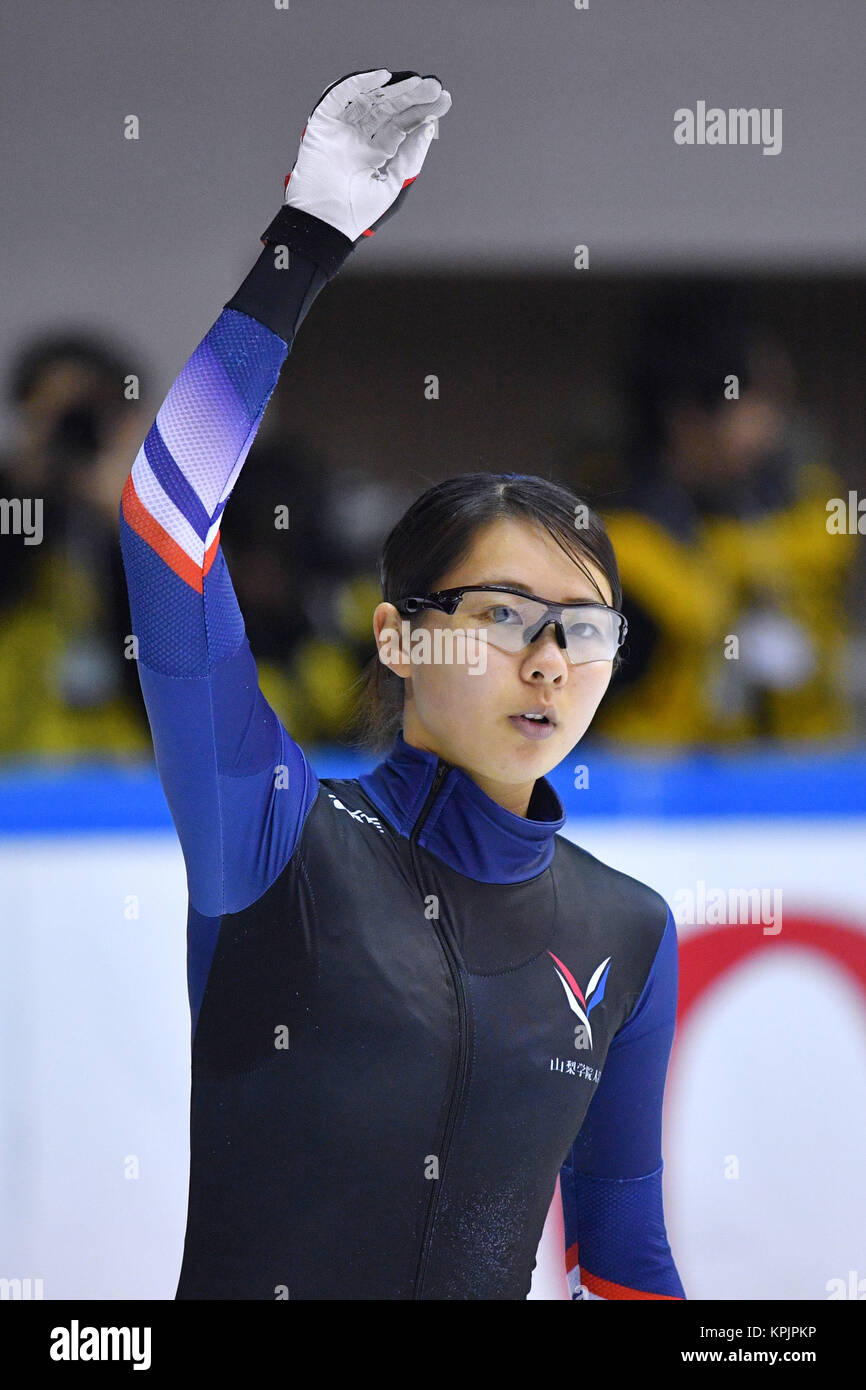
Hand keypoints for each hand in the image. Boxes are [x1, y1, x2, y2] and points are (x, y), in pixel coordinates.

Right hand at [283, 68, 451, 241]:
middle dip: (411, 96)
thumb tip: (428, 127)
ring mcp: (342, 128)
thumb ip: (410, 155)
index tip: (443, 99)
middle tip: (434, 87)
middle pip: (389, 107)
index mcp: (377, 152)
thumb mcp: (393, 182)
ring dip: (392, 88)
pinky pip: (341, 96)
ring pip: (370, 99)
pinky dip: (359, 83)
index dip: (422, 111)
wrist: (325, 224)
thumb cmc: (356, 212)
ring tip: (415, 82)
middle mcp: (360, 137)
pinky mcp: (324, 123)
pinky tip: (382, 78)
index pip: (402, 124)